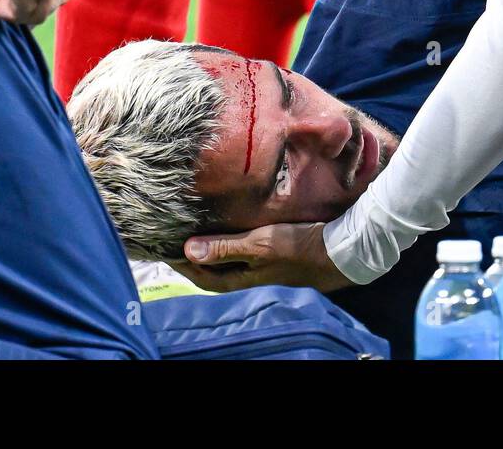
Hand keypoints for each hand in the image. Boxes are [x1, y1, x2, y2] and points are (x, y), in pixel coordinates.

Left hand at [172, 223, 352, 292]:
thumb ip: (225, 247)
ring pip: (228, 259)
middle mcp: (250, 275)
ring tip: (194, 228)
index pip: (201, 275)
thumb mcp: (260, 244)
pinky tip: (229, 225)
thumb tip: (187, 251)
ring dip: (211, 246)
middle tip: (172, 234)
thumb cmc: (299, 246)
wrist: (343, 250)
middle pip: (212, 268)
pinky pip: (243, 249)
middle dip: (192, 255)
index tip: (159, 246)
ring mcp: (263, 265)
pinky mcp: (275, 253)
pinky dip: (229, 240)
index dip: (180, 263)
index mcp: (242, 277)